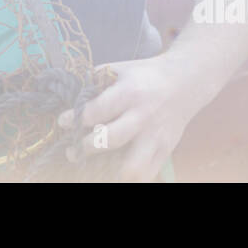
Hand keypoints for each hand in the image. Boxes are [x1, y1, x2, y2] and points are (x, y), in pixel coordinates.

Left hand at [57, 55, 195, 181]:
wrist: (184, 82)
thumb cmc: (144, 75)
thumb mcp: (119, 69)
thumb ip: (95, 82)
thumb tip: (71, 101)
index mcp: (130, 92)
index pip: (97, 110)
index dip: (75, 119)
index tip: (63, 122)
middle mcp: (143, 116)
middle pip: (111, 139)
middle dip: (86, 147)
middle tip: (72, 150)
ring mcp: (156, 137)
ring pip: (133, 168)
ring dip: (108, 173)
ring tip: (93, 168)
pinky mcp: (166, 151)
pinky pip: (146, 176)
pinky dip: (128, 178)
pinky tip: (112, 172)